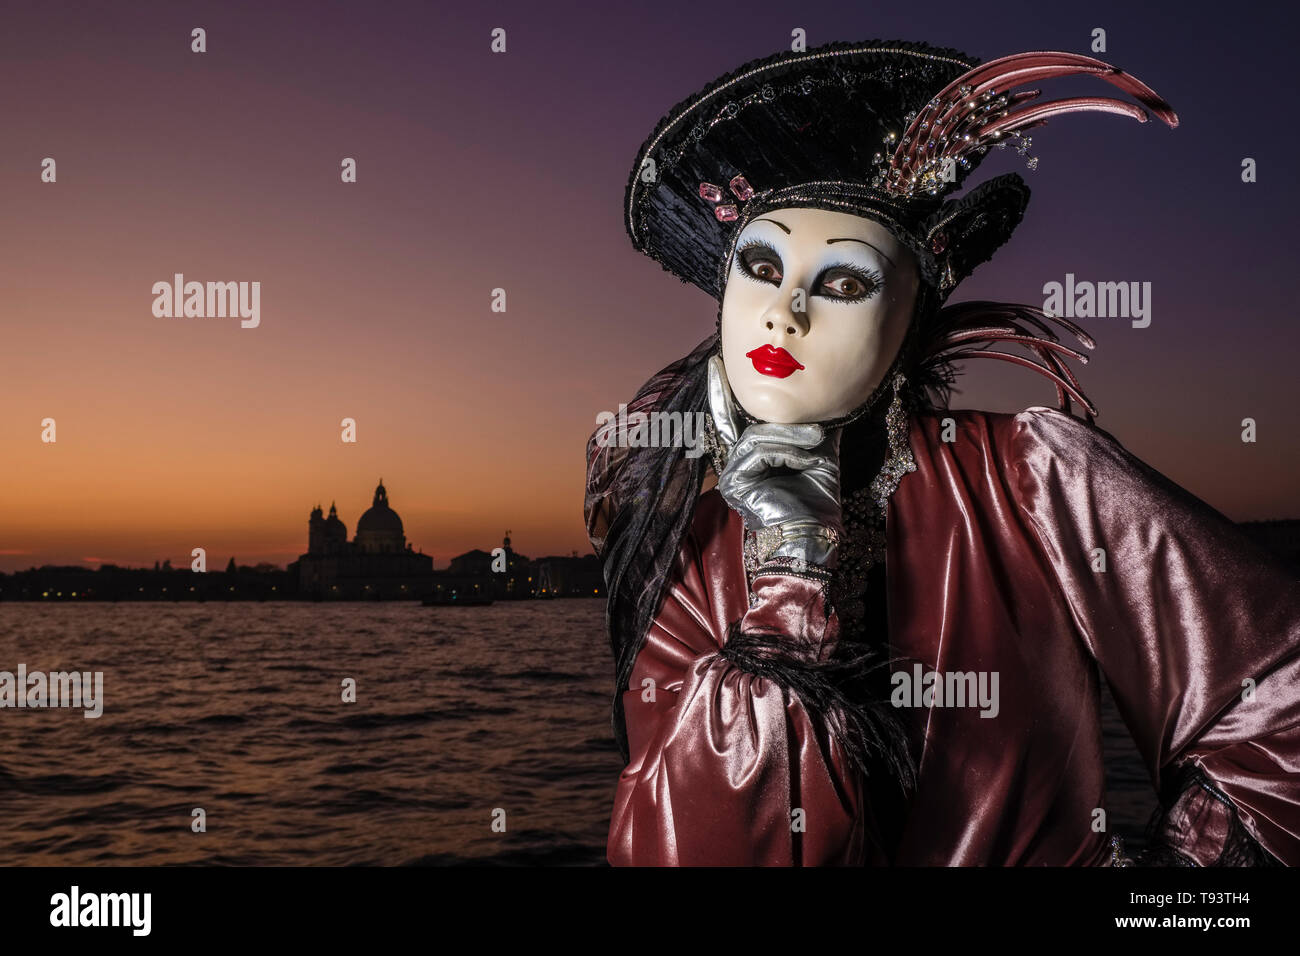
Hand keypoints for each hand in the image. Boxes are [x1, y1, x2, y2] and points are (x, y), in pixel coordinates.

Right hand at [707, 355, 843, 567]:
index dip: (721, 394)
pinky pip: (758, 451)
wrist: (815, 533)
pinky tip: (806, 460)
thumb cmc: (817, 500)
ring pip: (758, 437)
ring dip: (792, 437)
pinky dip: (786, 451)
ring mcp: (731, 475)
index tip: (716, 365)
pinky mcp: (734, 482)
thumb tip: (821, 400)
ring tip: (817, 443)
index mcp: (750, 460)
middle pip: (753, 427)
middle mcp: (736, 466)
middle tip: (818, 434)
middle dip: (787, 427)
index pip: (734, 420)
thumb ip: (809, 428)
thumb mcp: (817, 454)